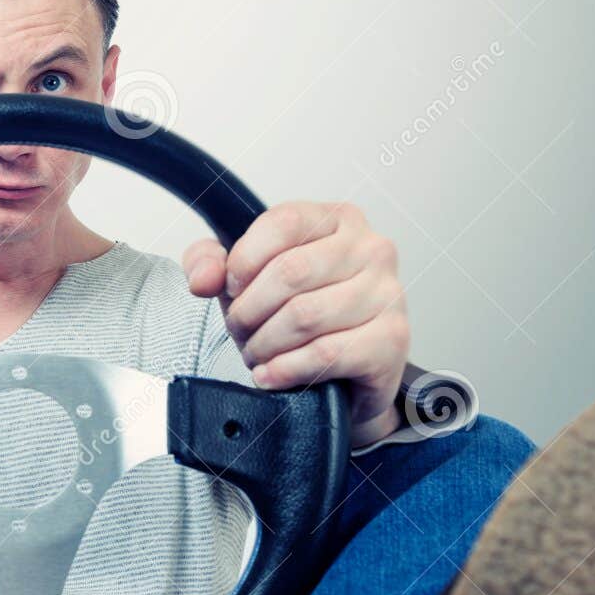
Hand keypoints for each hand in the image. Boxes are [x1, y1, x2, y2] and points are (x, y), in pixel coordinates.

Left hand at [183, 200, 409, 448]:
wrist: (348, 372)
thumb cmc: (302, 316)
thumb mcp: (249, 280)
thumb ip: (212, 263)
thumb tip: (203, 277)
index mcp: (337, 220)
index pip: (283, 223)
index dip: (244, 260)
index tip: (232, 288)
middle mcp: (370, 249)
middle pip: (291, 272)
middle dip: (251, 309)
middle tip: (241, 330)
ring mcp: (387, 293)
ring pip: (306, 315)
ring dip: (266, 343)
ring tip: (257, 353)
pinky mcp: (391, 339)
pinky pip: (326, 353)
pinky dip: (287, 368)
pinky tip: (272, 374)